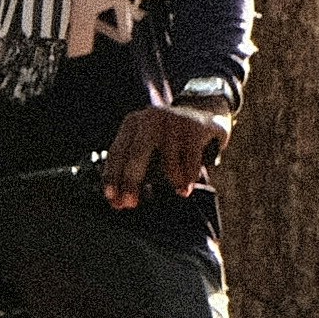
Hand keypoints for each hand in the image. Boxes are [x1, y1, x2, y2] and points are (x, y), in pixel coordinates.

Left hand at [101, 98, 229, 209]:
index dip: (112, 176)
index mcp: (133, 123)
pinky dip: (189, 177)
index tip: (112, 198)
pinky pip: (190, 160)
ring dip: (172, 180)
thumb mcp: (147, 145)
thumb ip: (134, 168)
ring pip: (168, 160)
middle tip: (130, 204)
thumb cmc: (170, 140)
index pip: (117, 152)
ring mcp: (174, 121)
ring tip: (179, 192)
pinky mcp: (196, 128)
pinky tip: (187, 189)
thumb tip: (118, 201)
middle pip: (136, 154)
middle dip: (131, 181)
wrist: (205, 113)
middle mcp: (151, 118)